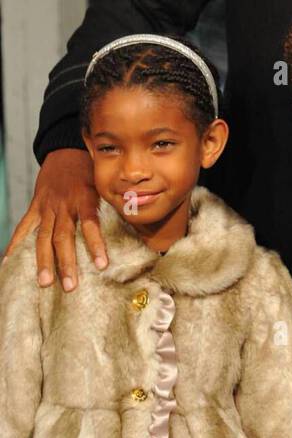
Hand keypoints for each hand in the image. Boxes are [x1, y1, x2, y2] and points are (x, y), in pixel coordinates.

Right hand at [2, 149, 105, 290]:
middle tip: (70, 287)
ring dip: (43, 261)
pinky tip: (8, 263)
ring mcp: (47, 206)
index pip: (90, 223)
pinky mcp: (35, 206)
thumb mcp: (104, 182)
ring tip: (45, 283)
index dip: (95, 244)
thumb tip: (133, 220)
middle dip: (66, 263)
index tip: (102, 265)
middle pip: (63, 237)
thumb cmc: (90, 169)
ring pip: (43, 237)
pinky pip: (23, 227)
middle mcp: (64, 204)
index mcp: (84, 197)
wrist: (66, 150)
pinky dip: (15, 245)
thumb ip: (113, 202)